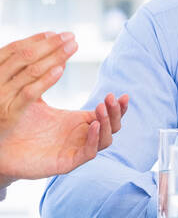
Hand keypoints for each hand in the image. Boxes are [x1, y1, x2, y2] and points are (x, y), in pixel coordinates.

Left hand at [0, 32, 128, 184]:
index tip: (122, 94)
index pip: (107, 115)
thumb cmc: (16, 121)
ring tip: (102, 108)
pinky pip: (88, 153)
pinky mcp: (67, 162)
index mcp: (79, 122)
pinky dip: (93, 140)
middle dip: (117, 112)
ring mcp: (76, 149)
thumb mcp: (35, 96)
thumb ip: (48, 77)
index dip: (117, 106)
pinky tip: (91, 125)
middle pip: (112, 126)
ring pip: (105, 140)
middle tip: (112, 98)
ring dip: (107, 123)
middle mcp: (81, 136)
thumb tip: (59, 54)